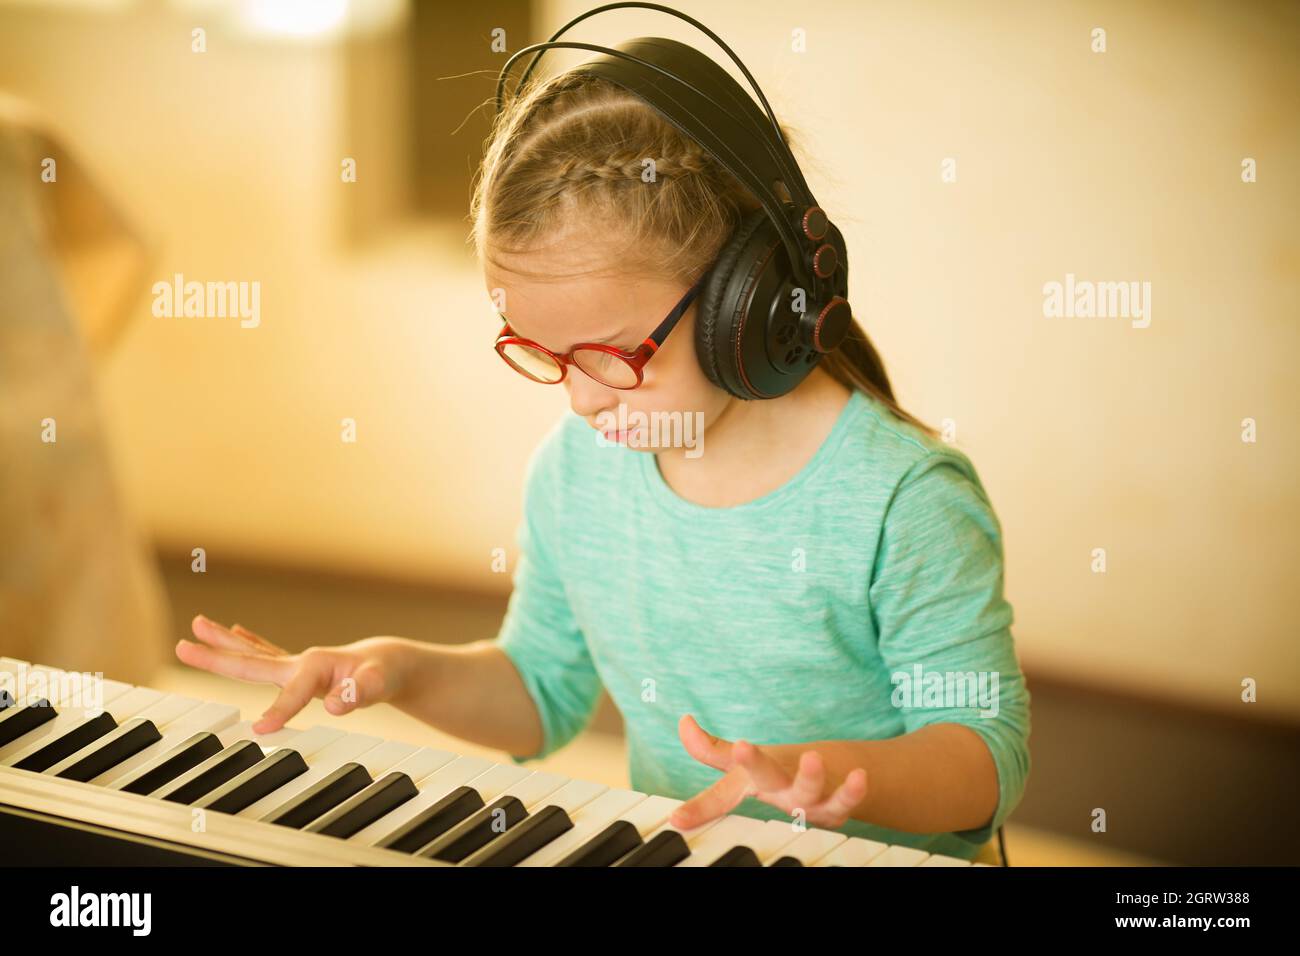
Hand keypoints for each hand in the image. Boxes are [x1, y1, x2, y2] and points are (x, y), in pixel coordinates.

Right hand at [175, 615, 404, 733]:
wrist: (391, 663)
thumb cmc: (385, 673)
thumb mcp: (380, 685)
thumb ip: (361, 693)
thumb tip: (336, 703)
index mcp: (317, 667)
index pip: (292, 692)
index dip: (280, 710)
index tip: (261, 729)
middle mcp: (301, 662)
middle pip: (251, 661)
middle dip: (217, 658)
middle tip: (181, 647)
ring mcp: (297, 665)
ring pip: (253, 653)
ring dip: (224, 642)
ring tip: (196, 625)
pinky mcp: (298, 669)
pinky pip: (267, 655)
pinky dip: (249, 643)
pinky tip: (234, 630)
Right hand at [669, 714, 867, 830]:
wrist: (823, 791)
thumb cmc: (775, 775)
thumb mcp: (742, 764)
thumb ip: (711, 749)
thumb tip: (683, 723)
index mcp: (751, 785)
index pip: (722, 793)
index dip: (700, 807)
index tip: (677, 819)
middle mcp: (776, 795)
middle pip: (763, 779)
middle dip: (752, 763)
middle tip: (742, 746)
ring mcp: (807, 802)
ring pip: (807, 792)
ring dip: (810, 777)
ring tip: (813, 757)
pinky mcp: (836, 806)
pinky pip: (846, 801)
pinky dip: (853, 791)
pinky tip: (860, 776)